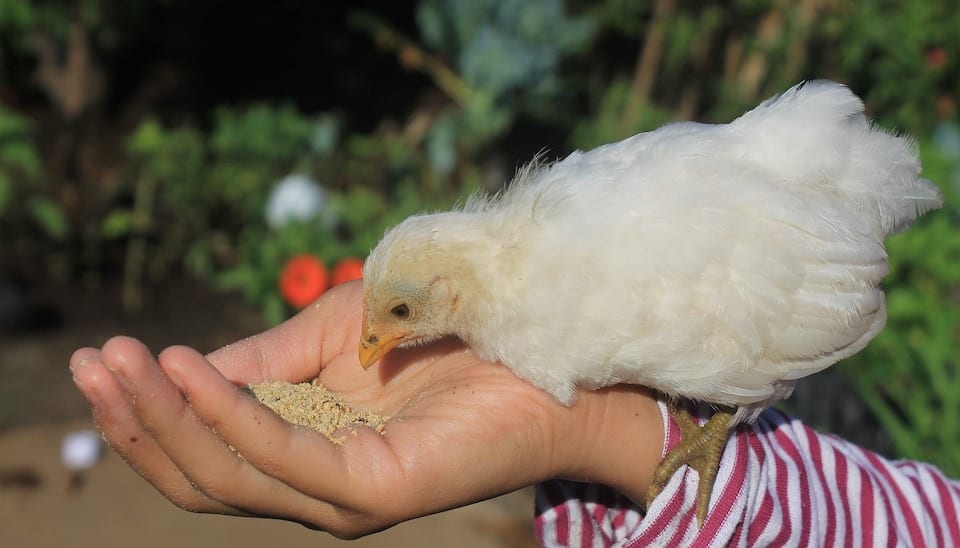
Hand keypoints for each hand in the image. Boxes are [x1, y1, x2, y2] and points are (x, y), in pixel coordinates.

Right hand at [69, 282, 662, 537]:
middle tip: (89, 364)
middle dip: (138, 420)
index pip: (204, 451)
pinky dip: (231, 417)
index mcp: (300, 450)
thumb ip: (260, 360)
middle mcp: (313, 487)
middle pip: (200, 474)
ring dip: (167, 419)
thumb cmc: (436, 333)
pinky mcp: (375, 492)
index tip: (97, 358)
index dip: (145, 409)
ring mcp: (343, 498)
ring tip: (125, 364)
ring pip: (229, 476)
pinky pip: (285, 458)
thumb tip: (179, 370)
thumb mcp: (329, 335)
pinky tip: (190, 373)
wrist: (534, 346)